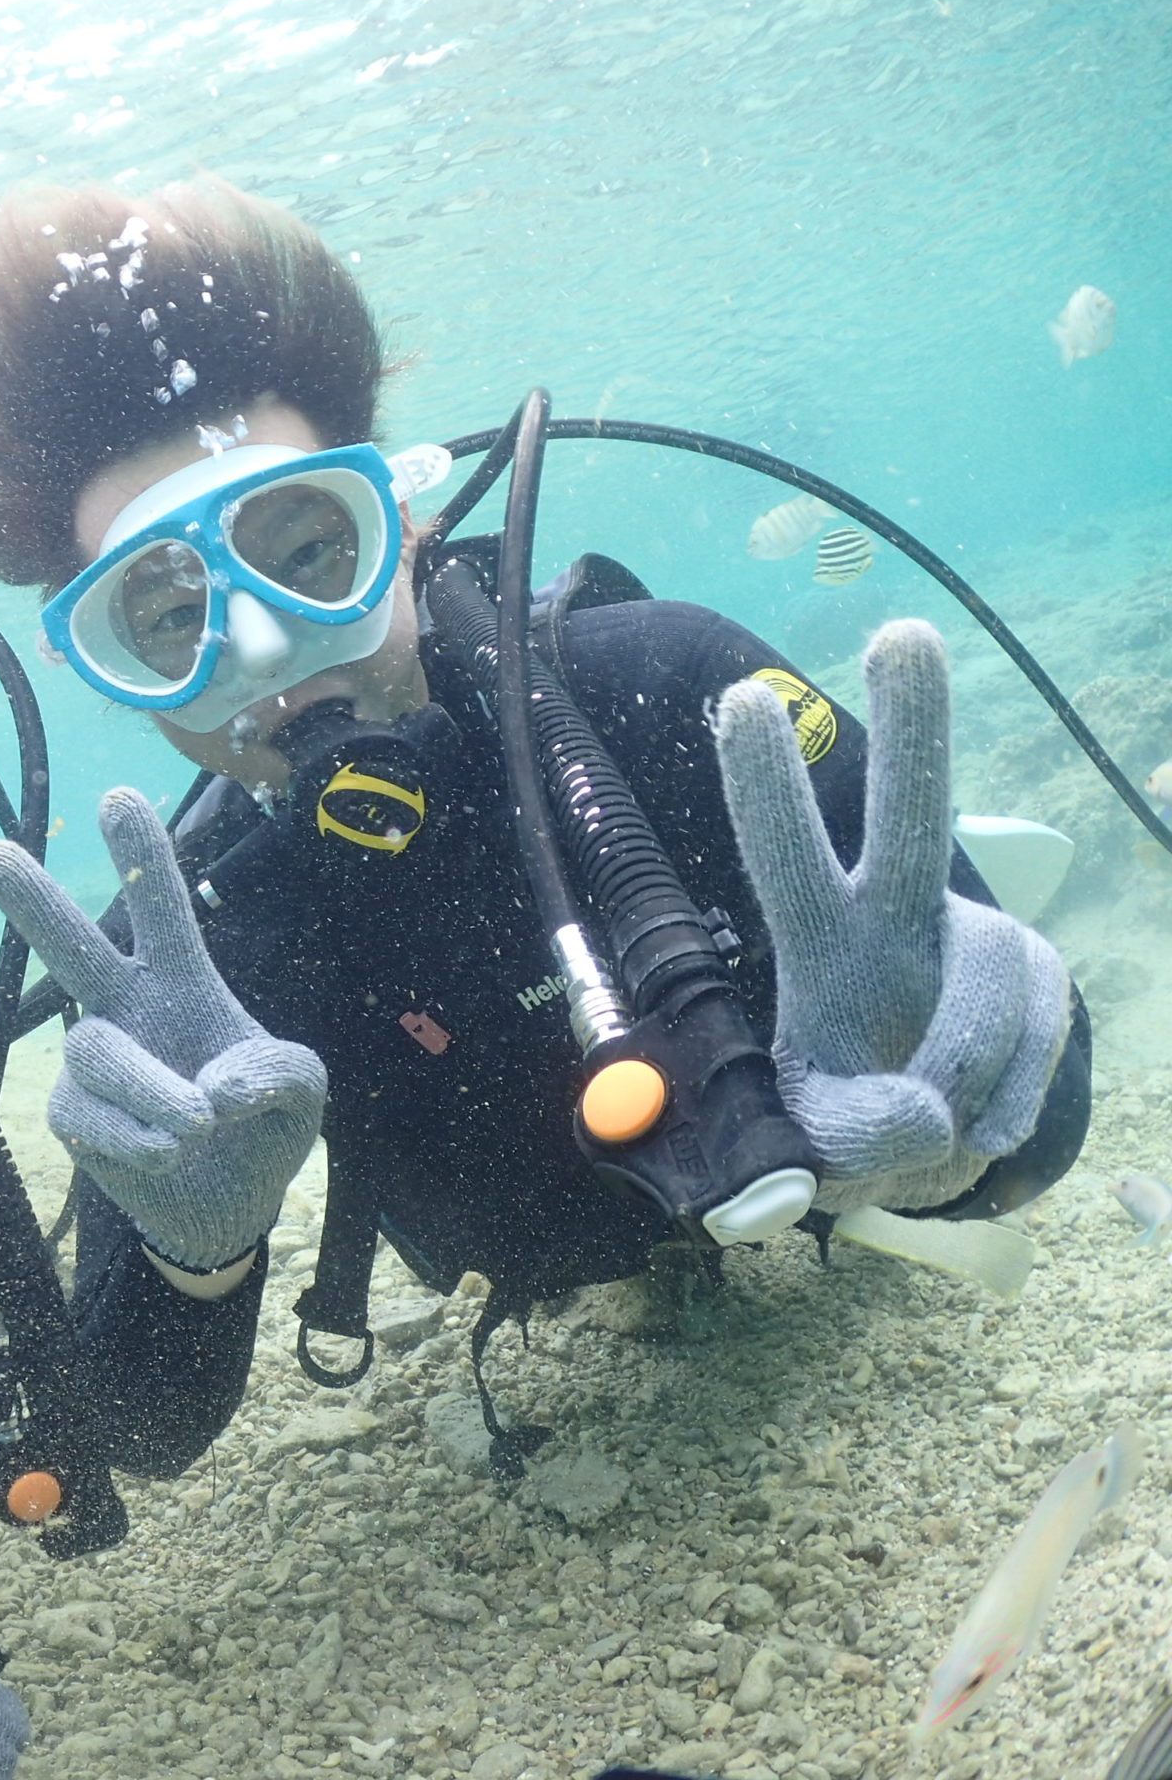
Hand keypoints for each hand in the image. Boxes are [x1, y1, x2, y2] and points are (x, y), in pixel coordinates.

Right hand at [0, 787, 326, 1273]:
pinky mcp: (74, 1116)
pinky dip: (137, 1138)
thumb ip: (281, 1073)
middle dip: (33, 902)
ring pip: (96, 1051)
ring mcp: (94, 1060)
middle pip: (73, 947)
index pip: (159, 909)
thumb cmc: (261, 1126)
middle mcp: (126, 1007)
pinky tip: (165, 1153)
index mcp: (181, 981)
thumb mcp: (303, 1091)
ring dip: (153, 1090)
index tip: (116, 796)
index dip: (142, 856)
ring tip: (197, 1126)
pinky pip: (90, 1116)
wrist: (229, 1206)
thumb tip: (213, 1088)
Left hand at [715, 620, 1071, 1205]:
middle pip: (910, 813)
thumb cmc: (837, 1129)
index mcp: (819, 939)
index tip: (741, 697)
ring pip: (995, 988)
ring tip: (929, 1131)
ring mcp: (981, 943)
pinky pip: (1038, 1049)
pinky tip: (977, 1129)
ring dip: (964, 1079)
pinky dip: (1008, 1113)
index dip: (765, 783)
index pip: (783, 855)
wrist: (925, 1153)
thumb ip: (838, 1144)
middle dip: (916, 724)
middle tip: (904, 632)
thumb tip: (930, 1116)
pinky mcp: (1043, 984)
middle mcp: (900, 918)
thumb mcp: (805, 1152)